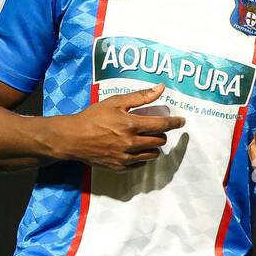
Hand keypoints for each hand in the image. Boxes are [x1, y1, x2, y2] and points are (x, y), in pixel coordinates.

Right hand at [49, 83, 183, 170]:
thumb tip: (161, 88)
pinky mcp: (120, 167)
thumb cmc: (93, 117)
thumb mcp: (116, 102)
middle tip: (156, 129)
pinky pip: (140, 164)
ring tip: (147, 140)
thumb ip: (140, 96)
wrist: (74, 138)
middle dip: (162, 134)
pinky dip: (143, 157)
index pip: (162, 125)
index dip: (175, 122)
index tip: (182, 121)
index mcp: (131, 125)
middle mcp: (131, 143)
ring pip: (152, 155)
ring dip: (154, 147)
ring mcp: (126, 157)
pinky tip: (137, 150)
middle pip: (159, 141)